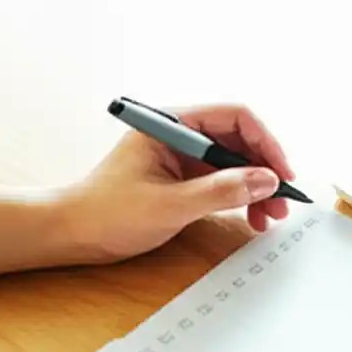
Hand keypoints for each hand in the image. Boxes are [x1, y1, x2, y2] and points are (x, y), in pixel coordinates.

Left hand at [60, 104, 296, 262]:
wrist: (69, 234)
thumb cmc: (106, 213)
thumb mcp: (169, 205)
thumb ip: (221, 191)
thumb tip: (267, 180)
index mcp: (171, 124)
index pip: (234, 117)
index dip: (265, 143)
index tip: (281, 173)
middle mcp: (180, 134)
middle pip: (239, 141)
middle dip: (264, 170)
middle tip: (282, 203)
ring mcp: (182, 156)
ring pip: (235, 163)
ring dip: (256, 187)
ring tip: (270, 217)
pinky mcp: (182, 178)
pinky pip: (222, 181)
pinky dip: (240, 197)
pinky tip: (251, 216)